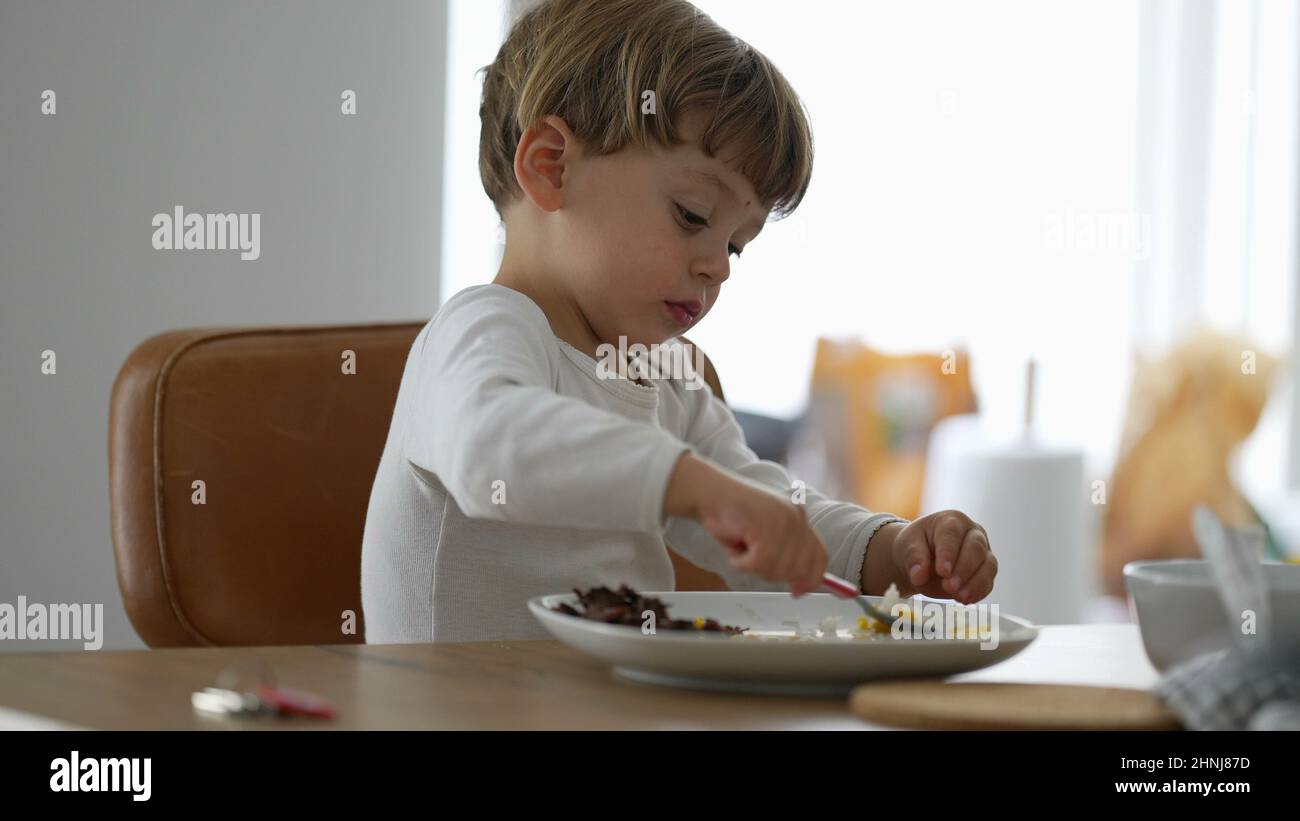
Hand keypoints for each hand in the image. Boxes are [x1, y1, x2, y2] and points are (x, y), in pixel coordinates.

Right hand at [664, 452, 827, 595]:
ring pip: (777, 569)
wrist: (709, 491)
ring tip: (740, 547)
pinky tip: (734, 547)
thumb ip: (785, 552)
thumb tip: (800, 586)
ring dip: (753, 566)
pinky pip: (757, 564)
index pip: (820, 556)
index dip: (811, 579)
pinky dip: (740, 563)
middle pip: (800, 568)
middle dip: (775, 573)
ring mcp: (782, 523)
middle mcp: (795, 519)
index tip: (797, 591)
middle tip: (753, 562)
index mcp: (798, 517)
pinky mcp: (765, 529)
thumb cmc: (731, 513)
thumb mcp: (766, 532)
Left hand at [889, 510, 995, 603]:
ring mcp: (983, 552)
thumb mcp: (907, 545)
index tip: (942, 571)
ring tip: (960, 597)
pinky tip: (966, 600)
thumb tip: (919, 575)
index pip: (952, 534)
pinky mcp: (985, 571)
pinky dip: (979, 592)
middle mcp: (972, 533)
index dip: (948, 553)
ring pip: (988, 565)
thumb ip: (913, 557)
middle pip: (976, 548)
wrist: (921, 558)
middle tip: (949, 587)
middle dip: (964, 570)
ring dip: (975, 583)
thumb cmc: (915, 546)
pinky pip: (988, 581)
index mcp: (951, 521)